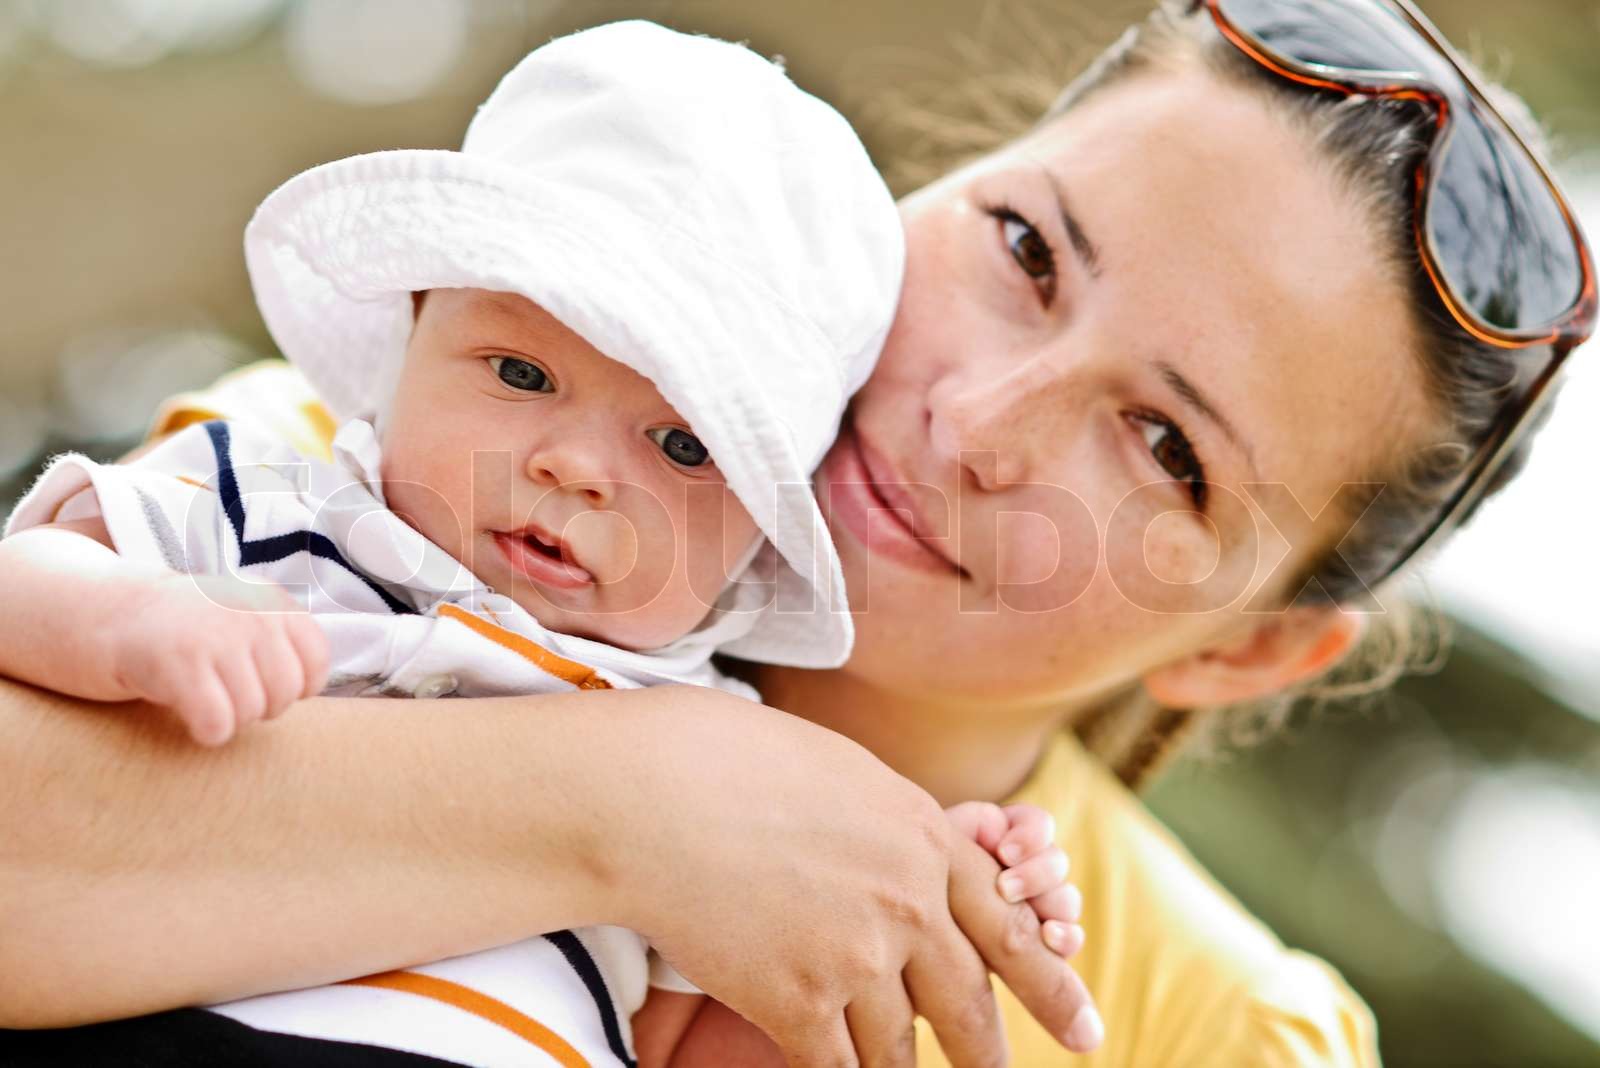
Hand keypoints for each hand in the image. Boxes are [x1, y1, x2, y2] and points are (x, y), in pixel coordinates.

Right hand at [110, 572, 329, 745]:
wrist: (114, 614)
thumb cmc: (192, 628)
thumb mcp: (248, 616)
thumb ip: (286, 641)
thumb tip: (312, 687)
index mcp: (272, 602)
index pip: (316, 661)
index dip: (296, 687)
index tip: (266, 682)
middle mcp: (249, 613)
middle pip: (285, 692)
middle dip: (262, 707)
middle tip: (230, 694)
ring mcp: (214, 636)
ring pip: (252, 711)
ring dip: (231, 719)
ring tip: (208, 696)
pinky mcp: (179, 663)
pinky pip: (217, 723)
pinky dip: (208, 731)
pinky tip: (191, 714)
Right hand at [607, 692, 1101, 1066]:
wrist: (654, 792)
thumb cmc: (734, 761)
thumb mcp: (847, 776)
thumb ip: (897, 833)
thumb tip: (922, 871)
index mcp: (927, 841)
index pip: (1012, 932)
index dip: (1053, 990)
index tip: (1088, 1031)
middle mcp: (908, 907)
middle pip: (968, 1007)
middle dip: (989, 1053)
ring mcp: (856, 959)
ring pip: (899, 1049)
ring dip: (898, 1067)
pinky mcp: (795, 1002)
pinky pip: (836, 1067)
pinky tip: (831, 1067)